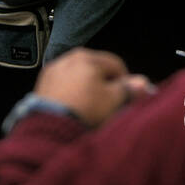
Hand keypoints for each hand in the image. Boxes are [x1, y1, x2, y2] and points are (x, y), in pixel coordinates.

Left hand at [35, 49, 153, 127]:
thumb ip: (129, 89)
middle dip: (105, 84)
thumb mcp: (113, 100)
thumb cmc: (83, 111)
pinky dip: (72, 94)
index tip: (126, 94)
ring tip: (90, 107)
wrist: (51, 127)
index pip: (115, 64)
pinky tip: (75, 107)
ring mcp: (53, 71)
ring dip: (88, 89)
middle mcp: (68, 59)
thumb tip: (141, 84)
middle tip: (109, 102)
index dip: (125, 80)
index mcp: (87, 57)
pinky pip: (64, 86)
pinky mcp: (43, 85)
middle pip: (95, 69)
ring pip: (79, 77)